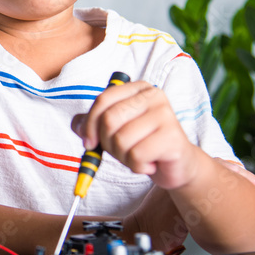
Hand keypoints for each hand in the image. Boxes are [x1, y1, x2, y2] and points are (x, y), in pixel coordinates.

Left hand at [71, 81, 203, 189]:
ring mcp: (165, 114)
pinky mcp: (173, 137)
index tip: (89, 143)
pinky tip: (150, 164)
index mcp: (138, 89)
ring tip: (138, 157)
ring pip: (121, 140)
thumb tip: (77, 125)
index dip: (90, 124)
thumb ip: (95, 124)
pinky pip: (137, 155)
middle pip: (109, 120)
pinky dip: (137, 166)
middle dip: (107, 144)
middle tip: (121, 152)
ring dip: (123, 157)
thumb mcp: (116, 131)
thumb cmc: (144, 144)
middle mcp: (153, 96)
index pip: (103, 100)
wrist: (178, 165)